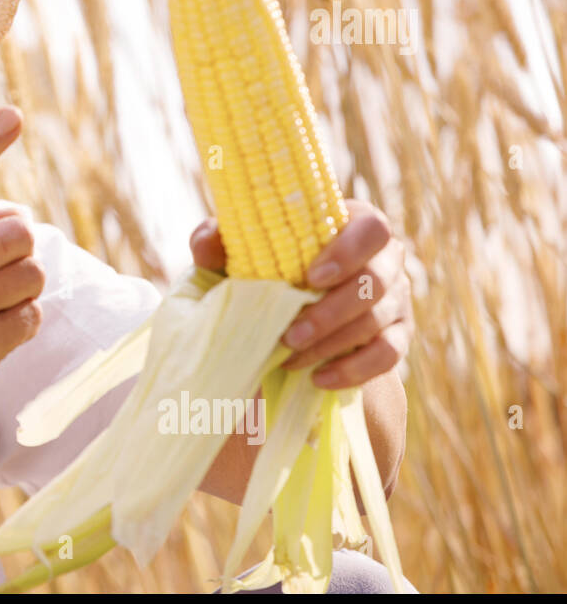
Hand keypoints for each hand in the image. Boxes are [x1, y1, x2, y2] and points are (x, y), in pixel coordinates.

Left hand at [188, 200, 413, 389]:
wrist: (288, 313)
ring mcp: (396, 299)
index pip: (372, 228)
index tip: (312, 276)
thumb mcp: (235, 254)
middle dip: (331, 312)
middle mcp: (384, 259)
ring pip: (378, 320)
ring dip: (332, 344)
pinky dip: (353, 370)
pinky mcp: (397, 336)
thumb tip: (207, 243)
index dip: (349, 251)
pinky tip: (318, 379)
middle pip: (376, 281)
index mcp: (351, 225)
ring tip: (290, 359)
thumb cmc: (263, 268)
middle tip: (290, 335)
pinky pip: (388, 356)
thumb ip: (216, 242)